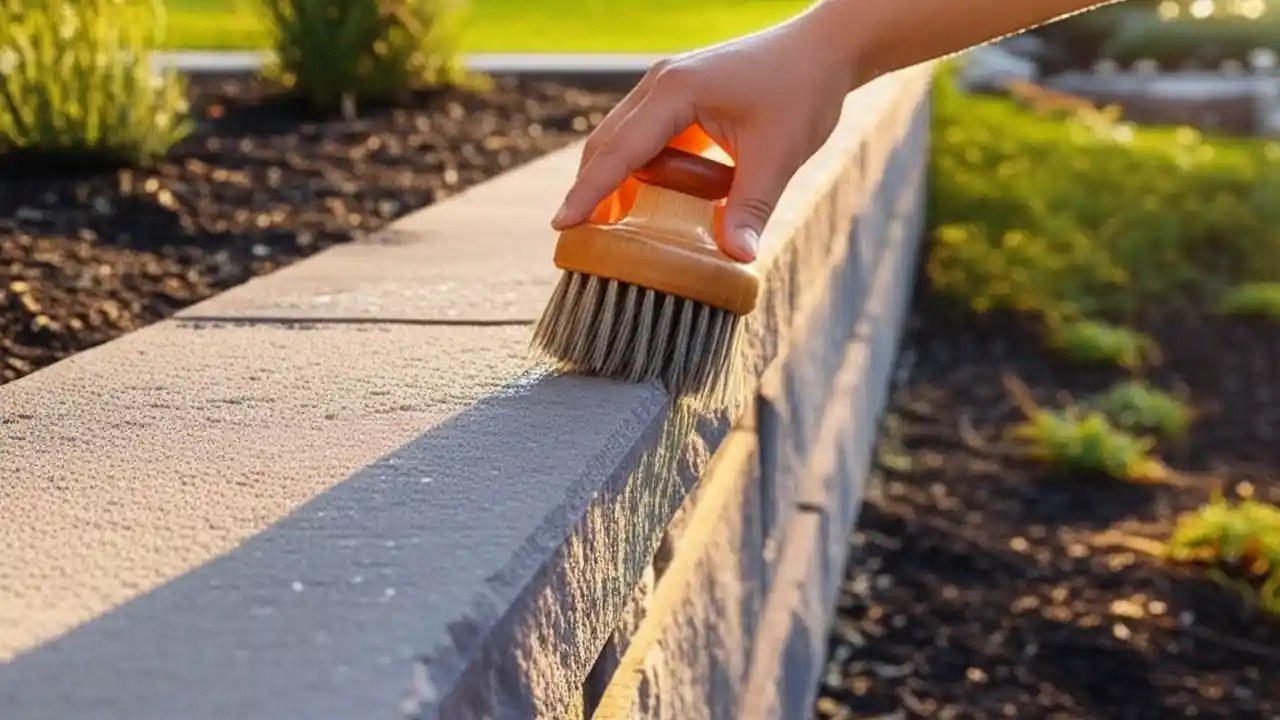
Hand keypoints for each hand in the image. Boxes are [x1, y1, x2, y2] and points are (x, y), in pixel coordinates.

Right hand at [550, 4, 859, 262]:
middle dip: (590, 190)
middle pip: (607, 144)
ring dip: (614, 182)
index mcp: (676, 91)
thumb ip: (752, 208)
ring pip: (622, 140)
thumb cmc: (802, 90)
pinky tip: (644, 204)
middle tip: (576, 239)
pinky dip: (639, 170)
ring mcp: (666, 86)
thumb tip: (738, 259)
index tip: (560, 224)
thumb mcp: (779, 155)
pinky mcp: (678, 96)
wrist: (823, 49)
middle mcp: (660, 84)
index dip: (588, 191)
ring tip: (606, 230)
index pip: (619, 150)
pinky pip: (644, 137)